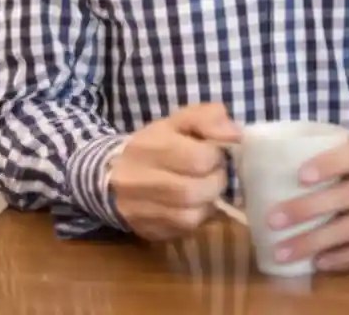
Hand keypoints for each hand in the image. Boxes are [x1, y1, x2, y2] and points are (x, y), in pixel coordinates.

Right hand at [109, 103, 240, 240]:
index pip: (198, 159)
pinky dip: (196, 218)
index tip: (215, 154)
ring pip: (189, 216)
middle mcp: (137, 180)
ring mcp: (137, 209)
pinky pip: (181, 231)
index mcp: (149, 146)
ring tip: (205, 189)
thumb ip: (210, 118)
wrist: (112, 173)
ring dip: (207, 202)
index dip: (216, 157)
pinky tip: (194, 204)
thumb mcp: (182, 121)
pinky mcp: (145, 230)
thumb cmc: (157, 143)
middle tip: (214, 174)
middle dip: (215, 182)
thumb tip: (235, 135)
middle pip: (193, 191)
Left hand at [268, 142, 348, 271]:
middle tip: (273, 218)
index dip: (328, 164)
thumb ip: (343, 162)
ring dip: (313, 242)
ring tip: (281, 251)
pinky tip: (316, 262)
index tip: (301, 175)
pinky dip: (339, 259)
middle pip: (346, 197)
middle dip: (307, 209)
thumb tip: (286, 170)